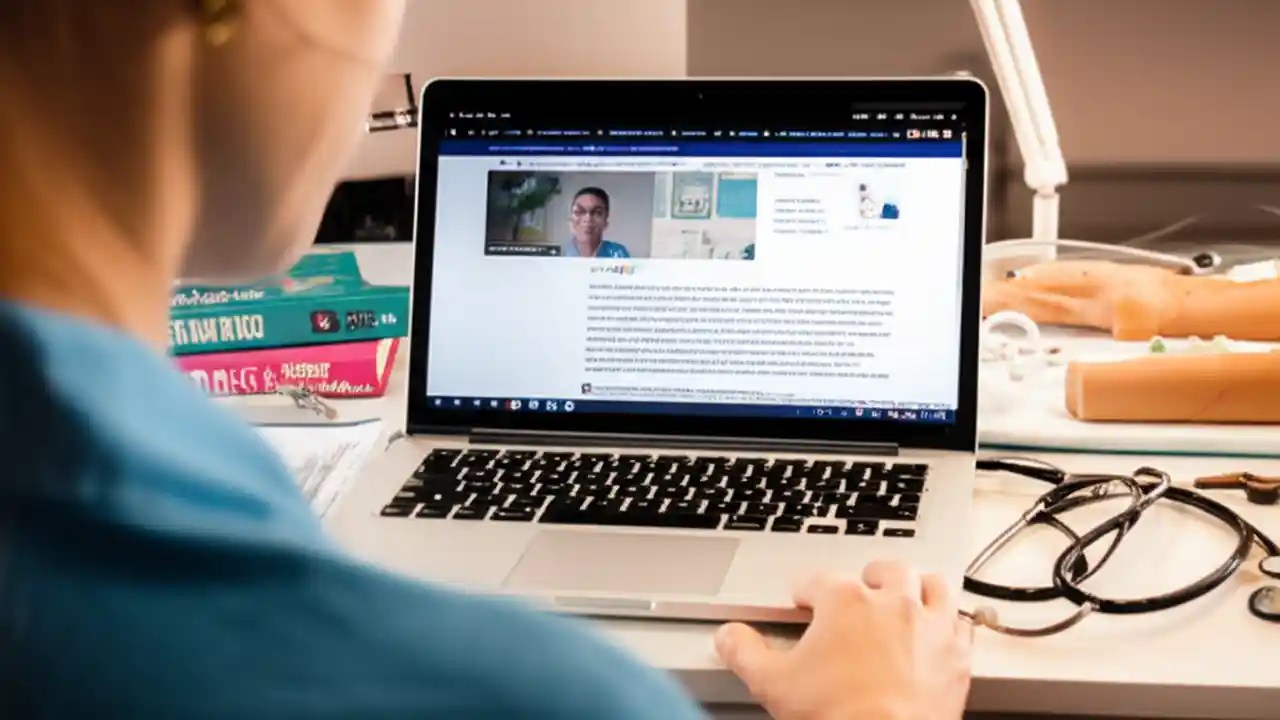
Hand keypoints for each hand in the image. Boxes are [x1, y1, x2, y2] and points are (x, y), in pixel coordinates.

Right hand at [715, 561, 972, 719]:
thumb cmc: (834, 715)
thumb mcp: (772, 684)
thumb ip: (744, 652)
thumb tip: (729, 636)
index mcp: (845, 601)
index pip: (820, 580)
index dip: (806, 591)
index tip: (803, 602)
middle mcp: (892, 603)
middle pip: (885, 570)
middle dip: (870, 576)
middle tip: (861, 587)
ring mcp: (929, 626)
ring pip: (931, 585)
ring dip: (918, 586)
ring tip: (908, 594)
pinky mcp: (956, 654)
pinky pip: (962, 623)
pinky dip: (951, 622)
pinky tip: (944, 629)